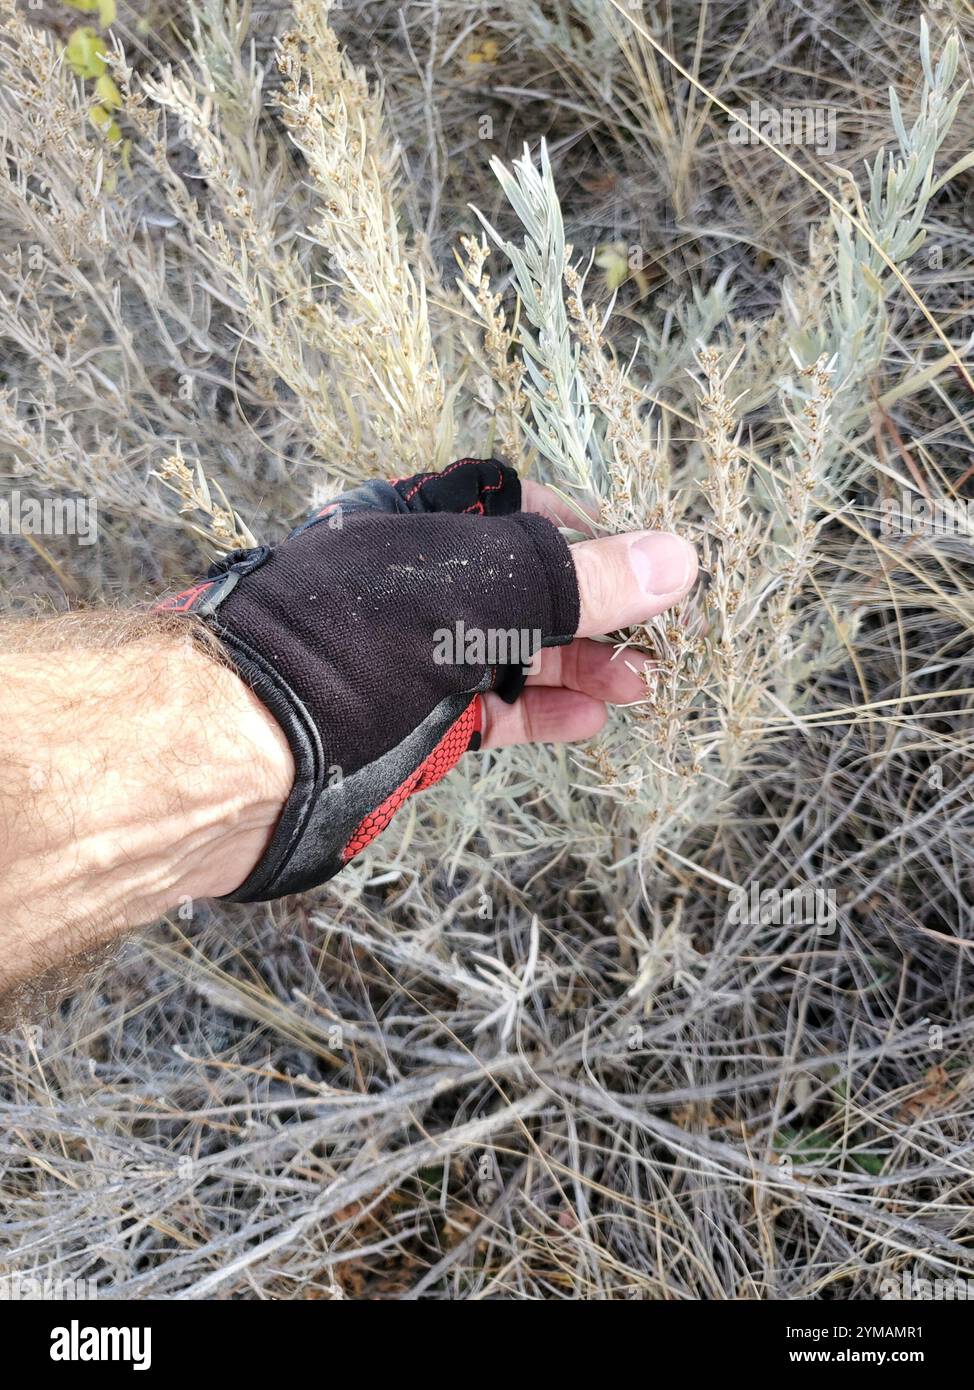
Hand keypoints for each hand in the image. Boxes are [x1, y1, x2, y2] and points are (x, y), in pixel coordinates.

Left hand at [157, 458, 697, 900]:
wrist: (245, 752)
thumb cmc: (354, 645)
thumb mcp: (480, 591)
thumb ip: (578, 578)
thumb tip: (678, 558)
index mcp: (414, 524)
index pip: (519, 510)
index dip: (589, 535)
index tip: (648, 567)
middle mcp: (411, 585)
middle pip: (524, 588)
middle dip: (597, 613)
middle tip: (660, 644)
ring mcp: (409, 658)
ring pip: (512, 655)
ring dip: (582, 667)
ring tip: (641, 687)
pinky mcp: (408, 724)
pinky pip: (489, 713)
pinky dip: (541, 715)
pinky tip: (589, 719)